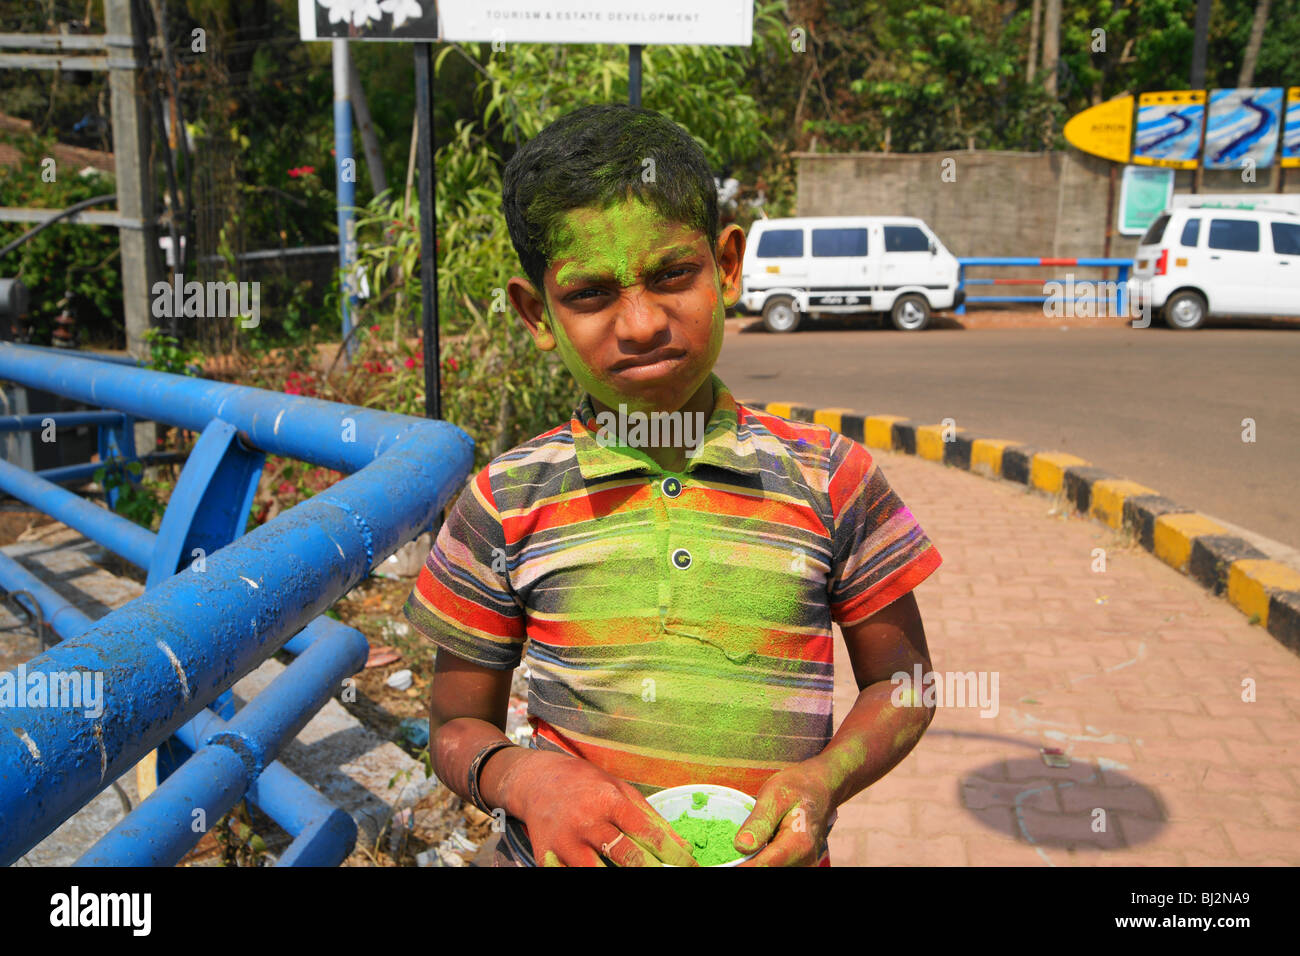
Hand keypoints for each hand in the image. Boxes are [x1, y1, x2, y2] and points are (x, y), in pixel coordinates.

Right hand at [503, 751, 698, 867]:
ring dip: (619, 876)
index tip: (689, 865)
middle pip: (627, 857)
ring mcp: (564, 843)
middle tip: (667, 875)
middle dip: (651, 871)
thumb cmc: (586, 784)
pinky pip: (568, 877)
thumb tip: (682, 846)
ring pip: (597, 874)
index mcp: (608, 801)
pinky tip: (600, 873)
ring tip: (637, 874)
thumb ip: (650, 818)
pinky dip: (586, 877)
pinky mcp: (546, 858)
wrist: (537, 781)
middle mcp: (586, 822)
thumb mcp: (620, 790)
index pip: (647, 832)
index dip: (673, 853)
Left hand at [734, 764, 834, 866]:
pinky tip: (756, 851)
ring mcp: (805, 867)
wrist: (819, 791)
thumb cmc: (796, 789)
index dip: (742, 866)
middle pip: (767, 871)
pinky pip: (776, 867)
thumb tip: (740, 847)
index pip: (763, 866)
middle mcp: (806, 862)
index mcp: (799, 844)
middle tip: (730, 855)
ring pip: (771, 870)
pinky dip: (763, 861)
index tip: (724, 863)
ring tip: (744, 849)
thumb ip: (759, 822)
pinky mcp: (799, 867)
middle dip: (746, 863)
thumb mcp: (775, 795)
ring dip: (755, 862)